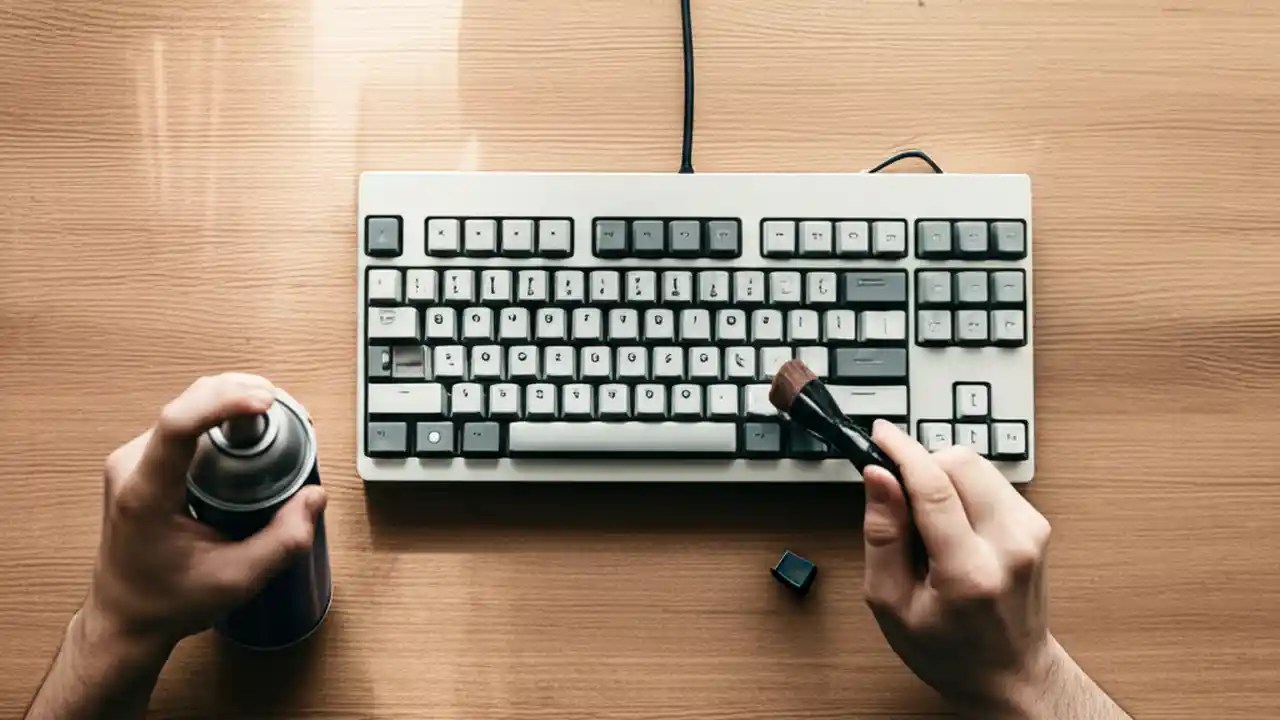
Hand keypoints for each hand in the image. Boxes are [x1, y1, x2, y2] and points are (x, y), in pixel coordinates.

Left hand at [86, 373, 326, 650]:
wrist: (125, 618)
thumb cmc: (170, 601)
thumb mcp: (237, 580)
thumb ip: (283, 541)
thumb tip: (315, 496)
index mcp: (146, 494)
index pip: (178, 425)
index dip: (224, 402)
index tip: (266, 402)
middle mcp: (131, 467)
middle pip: (189, 403)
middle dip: (241, 394)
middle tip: (291, 413)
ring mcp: (133, 460)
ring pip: (189, 405)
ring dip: (232, 402)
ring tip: (276, 418)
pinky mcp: (143, 461)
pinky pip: (186, 421)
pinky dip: (221, 415)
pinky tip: (250, 429)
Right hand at [861, 421, 1126, 718]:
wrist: (1011, 673)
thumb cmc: (948, 649)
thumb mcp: (891, 603)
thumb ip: (882, 535)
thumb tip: (877, 477)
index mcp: (969, 572)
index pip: (934, 488)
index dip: (902, 452)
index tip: (880, 434)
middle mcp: (1010, 545)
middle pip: (959, 461)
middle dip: (921, 464)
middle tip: (900, 499)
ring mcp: (1031, 531)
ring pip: (975, 464)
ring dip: (942, 476)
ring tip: (928, 522)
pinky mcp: (1037, 522)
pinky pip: (989, 479)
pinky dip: (962, 489)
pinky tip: (952, 524)